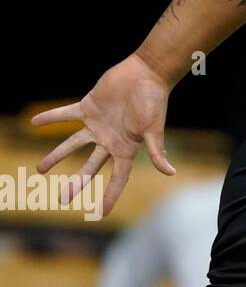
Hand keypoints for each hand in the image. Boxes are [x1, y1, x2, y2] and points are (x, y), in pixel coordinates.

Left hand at [32, 53, 175, 216]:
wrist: (146, 73)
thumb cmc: (154, 101)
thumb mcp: (154, 129)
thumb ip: (157, 151)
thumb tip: (171, 172)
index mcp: (126, 148)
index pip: (117, 178)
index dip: (110, 195)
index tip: (102, 213)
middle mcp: (110, 140)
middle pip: (90, 166)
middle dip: (77, 183)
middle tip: (63, 198)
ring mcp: (98, 125)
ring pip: (73, 144)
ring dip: (57, 154)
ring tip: (41, 168)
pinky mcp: (89, 107)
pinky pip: (66, 115)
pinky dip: (51, 117)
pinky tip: (34, 121)